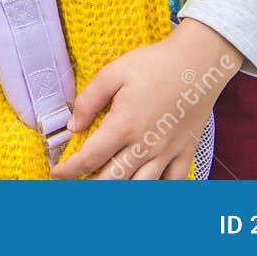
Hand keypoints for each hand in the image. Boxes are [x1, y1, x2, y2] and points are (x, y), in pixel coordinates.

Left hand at [49, 19, 243, 179]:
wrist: (199, 62)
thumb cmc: (155, 64)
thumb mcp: (113, 72)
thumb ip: (89, 100)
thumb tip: (73, 126)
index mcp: (124, 125)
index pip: (90, 158)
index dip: (69, 170)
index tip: (57, 173)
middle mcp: (146, 145)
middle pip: (112, 181)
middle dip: (89, 188)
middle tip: (73, 188)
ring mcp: (168, 153)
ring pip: (141, 188)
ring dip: (120, 193)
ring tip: (103, 189)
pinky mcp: (185, 152)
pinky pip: (173, 184)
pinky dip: (158, 191)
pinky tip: (143, 189)